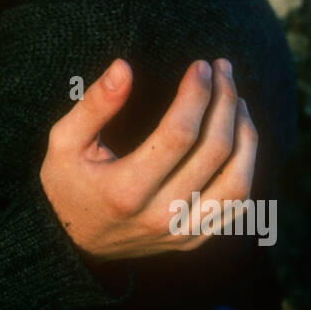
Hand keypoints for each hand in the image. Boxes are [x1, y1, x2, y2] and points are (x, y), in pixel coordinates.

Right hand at [40, 57, 257, 262]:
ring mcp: (181, 232)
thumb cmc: (66, 184)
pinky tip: (239, 139)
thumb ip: (94, 104)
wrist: (70, 244)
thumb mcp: (65, 142)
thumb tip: (124, 66)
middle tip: (222, 69)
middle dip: (224, 101)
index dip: (196, 94)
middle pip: (214, 151)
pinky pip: (237, 205)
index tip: (199, 66)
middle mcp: (160, 216)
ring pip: (237, 181)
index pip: (179, 134)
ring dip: (245, 134)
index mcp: (126, 189)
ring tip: (237, 100)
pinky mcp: (193, 240)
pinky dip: (245, 167)